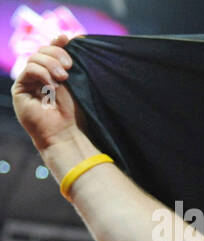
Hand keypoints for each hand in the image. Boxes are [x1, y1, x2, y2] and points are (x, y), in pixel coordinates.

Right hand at [10, 33, 82, 151]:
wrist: (66, 133)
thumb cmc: (75, 112)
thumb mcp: (76, 82)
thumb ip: (71, 62)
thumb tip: (72, 36)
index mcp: (53, 72)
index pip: (51, 50)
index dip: (58, 42)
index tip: (69, 39)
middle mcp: (39, 75)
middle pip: (42, 51)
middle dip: (56, 54)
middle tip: (69, 67)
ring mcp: (28, 81)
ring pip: (35, 58)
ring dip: (50, 64)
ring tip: (63, 78)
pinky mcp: (20, 89)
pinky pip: (28, 70)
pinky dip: (41, 73)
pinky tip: (52, 84)